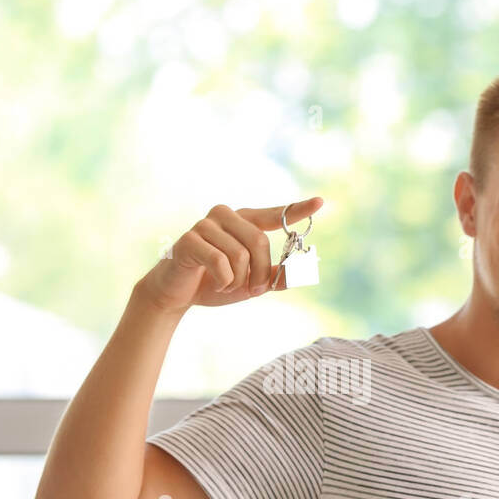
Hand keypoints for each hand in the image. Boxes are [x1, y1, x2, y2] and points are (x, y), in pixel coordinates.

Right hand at [138, 196, 323, 313]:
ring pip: (240, 255)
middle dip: (261, 273)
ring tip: (227, 286)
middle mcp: (225, 216)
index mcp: (243, 222)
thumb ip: (275, 276)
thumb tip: (302, 272)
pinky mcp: (190, 239)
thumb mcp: (251, 283)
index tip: (321, 202)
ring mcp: (206, 225)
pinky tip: (214, 284)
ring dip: (239, 281)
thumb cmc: (215, 283)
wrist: (178, 295)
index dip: (297, 209)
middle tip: (254, 290)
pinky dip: (223, 281)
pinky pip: (219, 262)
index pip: (274, 214)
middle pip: (260, 242)